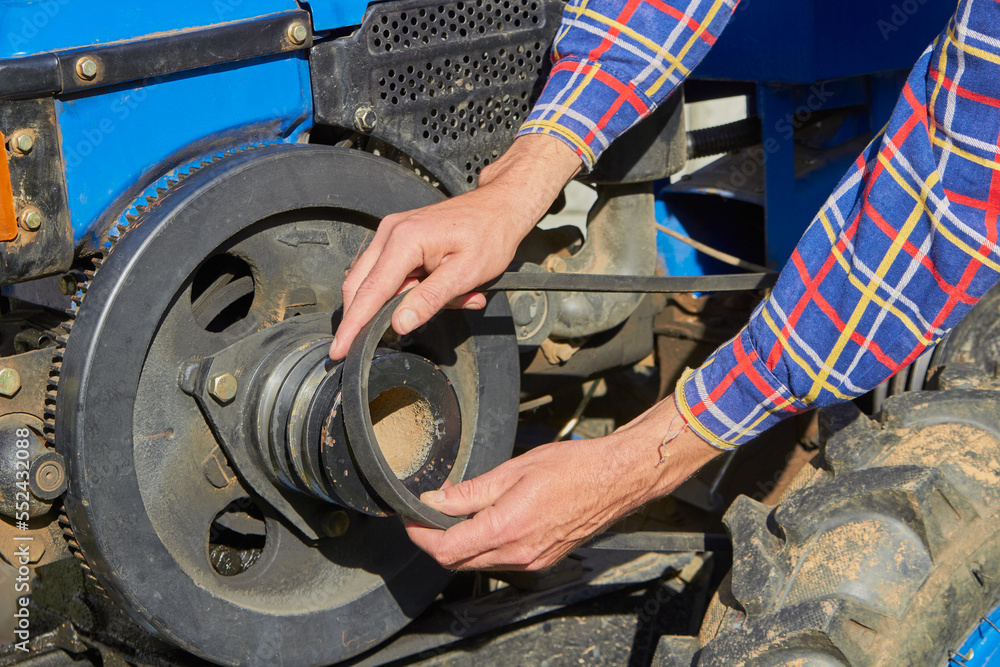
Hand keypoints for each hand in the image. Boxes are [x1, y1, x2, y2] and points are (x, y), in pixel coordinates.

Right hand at [330, 134, 582, 359]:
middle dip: (368, 316)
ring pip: (375, 281)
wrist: (500, 206)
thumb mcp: (466, 273)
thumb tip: (400, 324)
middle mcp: (390, 233)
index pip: (370, 291)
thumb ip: (431, 299)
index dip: (354, 324)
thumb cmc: (490, 234)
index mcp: (404, 240)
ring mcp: (391, 233)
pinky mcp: (398, 238)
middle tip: (378, 342)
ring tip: (455, 298)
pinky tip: (446, 288)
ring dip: (401, 302)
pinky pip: (390, 272)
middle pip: (359, 285)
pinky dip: (409, 289)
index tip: (339, 350)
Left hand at [405, 395, 722, 570]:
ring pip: (478, 562)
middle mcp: (518, 553)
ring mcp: (531, 561)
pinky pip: (501, 560)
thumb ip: (470, 491)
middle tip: (427, 513)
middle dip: (435, 540)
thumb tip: (435, 501)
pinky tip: (487, 519)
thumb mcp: (514, 470)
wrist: (615, 479)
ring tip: (457, 510)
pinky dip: (484, 544)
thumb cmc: (572, 467)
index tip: (410, 517)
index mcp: (506, 529)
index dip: (420, 535)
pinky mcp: (542, 560)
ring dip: (460, 543)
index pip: (446, 548)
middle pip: (457, 561)